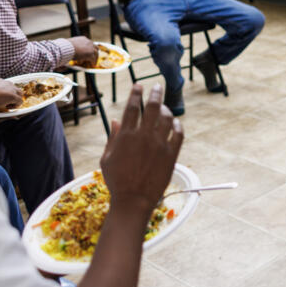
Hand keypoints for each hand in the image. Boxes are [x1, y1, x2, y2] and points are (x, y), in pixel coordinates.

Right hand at [0, 79, 22, 111]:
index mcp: (1, 81)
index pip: (9, 85)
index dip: (8, 93)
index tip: (3, 99)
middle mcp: (8, 83)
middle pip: (16, 89)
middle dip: (14, 96)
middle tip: (7, 103)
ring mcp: (11, 89)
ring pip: (20, 94)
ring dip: (15, 101)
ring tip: (7, 106)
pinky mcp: (13, 96)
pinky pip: (20, 101)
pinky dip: (15, 105)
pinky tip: (8, 108)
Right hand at [69, 36, 98, 64]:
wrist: (66, 48)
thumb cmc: (65, 46)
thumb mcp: (71, 44)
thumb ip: (74, 45)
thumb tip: (72, 48)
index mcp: (84, 39)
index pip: (90, 43)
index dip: (90, 48)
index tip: (90, 51)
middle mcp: (89, 42)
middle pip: (95, 48)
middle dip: (95, 53)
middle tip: (94, 57)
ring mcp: (91, 48)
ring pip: (96, 54)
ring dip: (95, 58)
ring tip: (94, 62)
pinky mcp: (90, 54)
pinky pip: (93, 59)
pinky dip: (93, 62)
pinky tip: (92, 65)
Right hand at [100, 84, 183, 213]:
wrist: (133, 201)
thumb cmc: (116, 181)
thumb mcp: (106, 159)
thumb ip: (112, 138)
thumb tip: (116, 120)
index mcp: (126, 136)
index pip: (132, 107)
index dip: (136, 93)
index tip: (139, 85)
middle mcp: (144, 136)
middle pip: (152, 107)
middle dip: (155, 93)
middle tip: (157, 86)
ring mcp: (159, 145)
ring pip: (167, 118)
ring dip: (166, 109)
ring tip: (164, 108)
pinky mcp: (171, 154)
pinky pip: (179, 134)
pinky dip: (177, 126)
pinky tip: (175, 124)